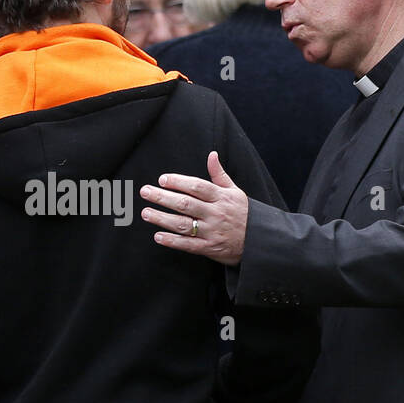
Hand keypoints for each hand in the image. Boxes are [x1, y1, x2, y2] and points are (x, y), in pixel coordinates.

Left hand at [139, 151, 247, 265]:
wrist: (259, 241)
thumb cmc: (243, 213)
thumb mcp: (235, 191)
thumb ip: (219, 174)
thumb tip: (211, 154)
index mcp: (221, 197)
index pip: (197, 187)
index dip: (179, 182)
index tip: (162, 179)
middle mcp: (215, 213)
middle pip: (186, 204)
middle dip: (163, 197)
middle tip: (145, 192)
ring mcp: (212, 231)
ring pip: (184, 224)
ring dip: (162, 218)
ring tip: (145, 213)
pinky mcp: (210, 248)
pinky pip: (189, 245)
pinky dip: (173, 241)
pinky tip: (158, 236)